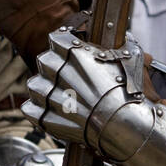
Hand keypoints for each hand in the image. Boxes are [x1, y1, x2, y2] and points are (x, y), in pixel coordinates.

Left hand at [22, 31, 152, 161]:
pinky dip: (38, 111)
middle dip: (54, 68)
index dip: (64, 47)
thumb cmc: (128, 94)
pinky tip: (52, 112)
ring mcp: (49, 94)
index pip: (56, 39)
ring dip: (44, 90)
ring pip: (35, 85)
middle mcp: (57, 70)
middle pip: (44, 61)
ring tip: (59, 96)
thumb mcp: (129, 64)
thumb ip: (122, 52)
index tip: (70, 54)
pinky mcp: (46, 117)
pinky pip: (31, 109)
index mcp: (73, 52)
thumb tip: (135, 51)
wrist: (124, 126)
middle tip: (67, 78)